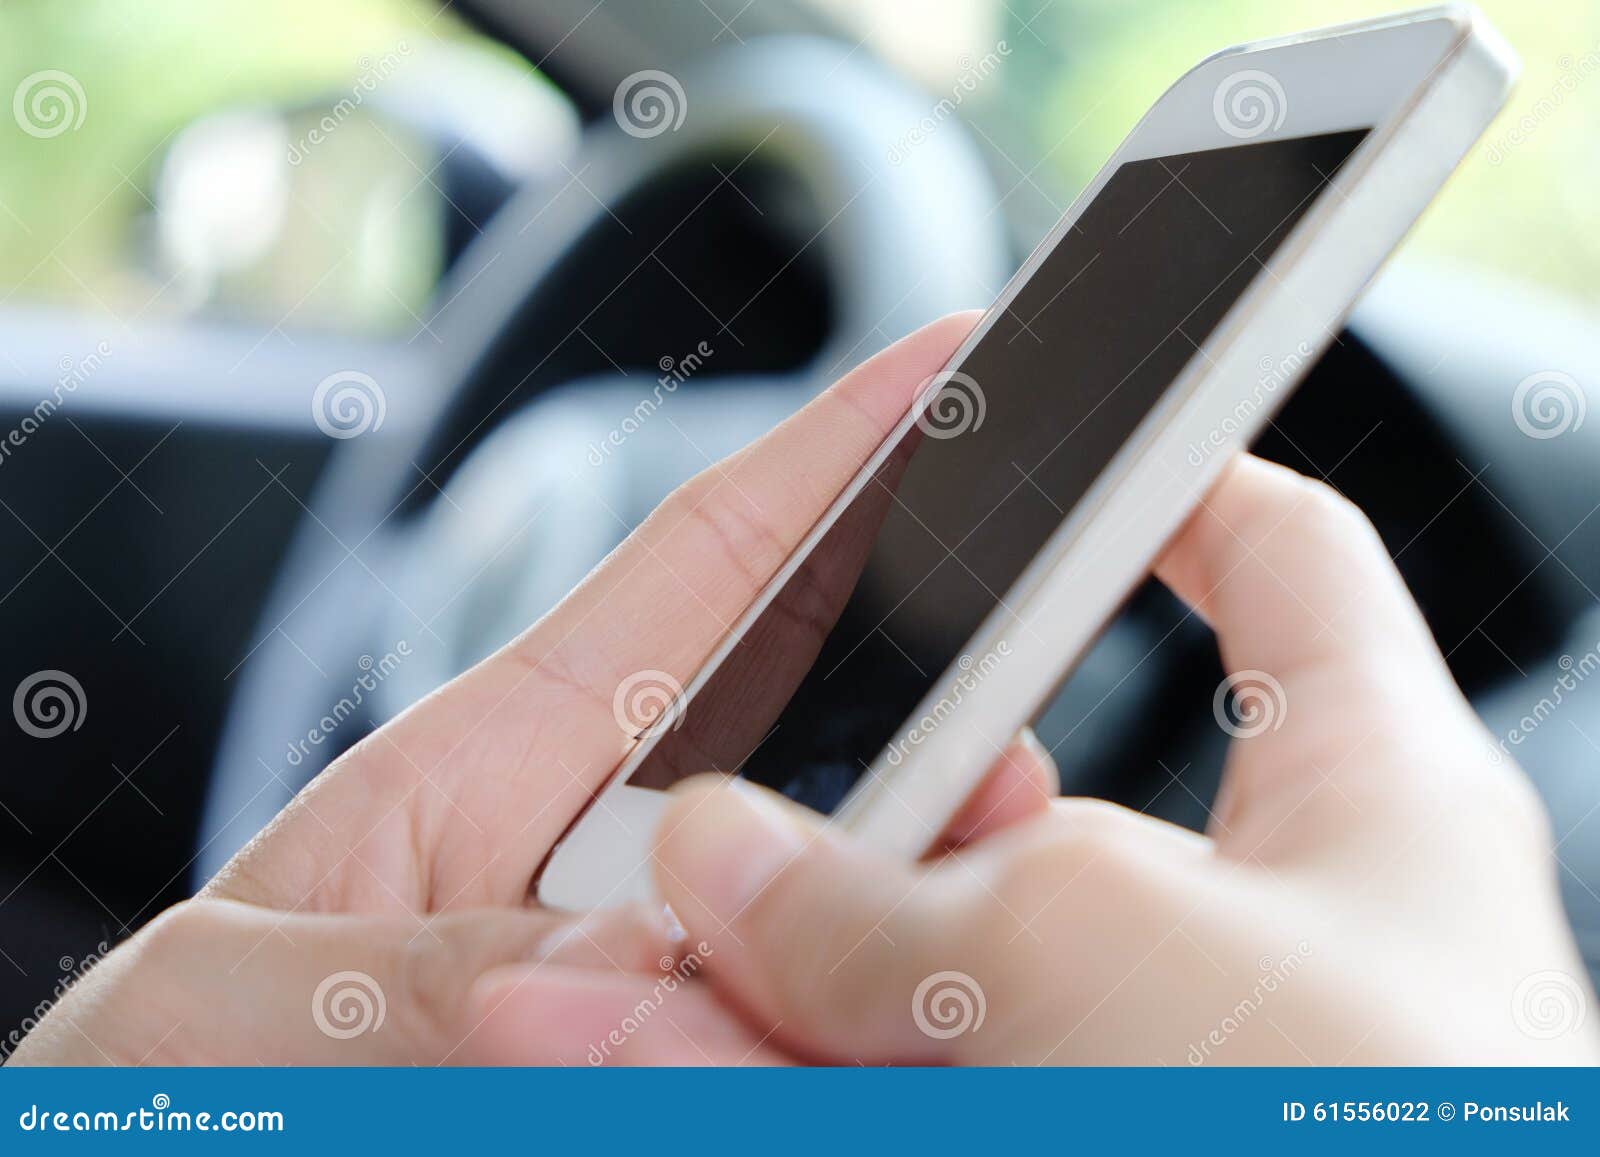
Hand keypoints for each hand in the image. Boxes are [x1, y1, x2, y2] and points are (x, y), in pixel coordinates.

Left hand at [12, 313, 1056, 1065]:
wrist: (148, 1149)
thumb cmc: (171, 1076)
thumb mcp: (247, 999)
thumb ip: (423, 964)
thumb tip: (645, 943)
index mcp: (492, 765)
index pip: (688, 570)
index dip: (823, 456)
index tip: (939, 364)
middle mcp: (592, 858)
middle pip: (805, 744)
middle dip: (931, 732)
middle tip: (1006, 780)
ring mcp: (637, 958)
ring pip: (815, 908)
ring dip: (882, 922)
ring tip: (905, 979)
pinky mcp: (659, 1043)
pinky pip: (777, 1026)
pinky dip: (831, 1034)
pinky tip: (843, 1047)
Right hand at [652, 455, 1599, 1064]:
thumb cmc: (1368, 1121)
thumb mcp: (1097, 944)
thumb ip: (882, 890)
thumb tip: (715, 855)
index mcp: (1358, 799)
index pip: (1265, 561)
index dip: (1159, 482)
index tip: (1049, 449)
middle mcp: (1247, 940)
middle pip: (1005, 816)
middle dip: (836, 819)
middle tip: (695, 813)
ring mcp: (1141, 1064)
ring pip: (909, 988)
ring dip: (744, 983)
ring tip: (575, 982)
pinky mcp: (1049, 1124)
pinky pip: (877, 1085)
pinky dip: (754, 1071)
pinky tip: (619, 1055)